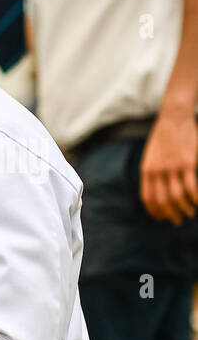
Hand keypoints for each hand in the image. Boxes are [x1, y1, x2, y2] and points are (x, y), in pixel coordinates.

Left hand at [139, 109, 197, 224]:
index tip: (161, 218)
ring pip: (177, 196)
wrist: (174, 118)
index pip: (147, 197)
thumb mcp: (151, 156)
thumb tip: (156, 189)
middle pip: (162, 200)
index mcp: (146, 170)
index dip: (154, 210)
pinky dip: (196, 197)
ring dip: (184, 208)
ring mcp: (172, 167)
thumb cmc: (163, 138)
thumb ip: (152, 172)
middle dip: (170, 214)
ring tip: (190, 213)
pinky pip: (191, 186)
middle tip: (177, 221)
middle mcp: (157, 171)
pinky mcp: (187, 163)